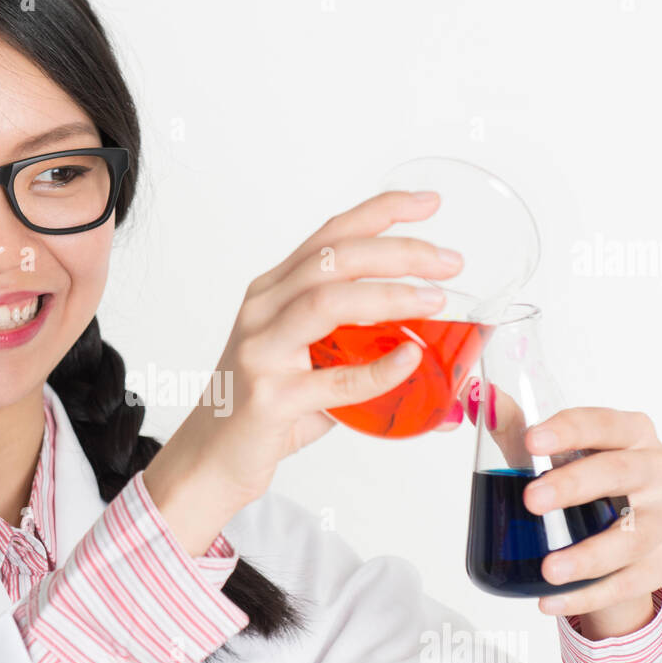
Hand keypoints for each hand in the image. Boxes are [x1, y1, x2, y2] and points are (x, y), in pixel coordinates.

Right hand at [143, 191, 464, 550]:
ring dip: (388, 296)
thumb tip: (432, 359)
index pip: (330, 235)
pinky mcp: (270, 398)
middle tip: (449, 262)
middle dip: (398, 251)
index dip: (381, 211)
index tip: (428, 203)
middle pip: (333, 259)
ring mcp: (262, 353)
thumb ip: (358, 351)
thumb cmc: (264, 411)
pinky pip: (333, 380)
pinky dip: (377, 369)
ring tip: (434, 300)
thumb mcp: (307, 364)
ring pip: (326, 302)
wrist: (211, 459)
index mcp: (272, 293)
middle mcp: (262, 312)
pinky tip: (409, 360)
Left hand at [521, 408, 661, 634]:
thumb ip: (520, 430)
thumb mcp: (560, 455)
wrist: (629, 530)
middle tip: (531, 500)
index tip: (531, 439)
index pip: (605, 424)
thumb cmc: (592, 480)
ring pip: (634, 538)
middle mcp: (660, 470)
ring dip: (589, 557)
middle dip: (576, 486)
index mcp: (634, 434)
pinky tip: (554, 601)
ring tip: (549, 570)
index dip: (569, 430)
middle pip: (624, 474)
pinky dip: (591, 595)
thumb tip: (483, 402)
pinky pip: (633, 582)